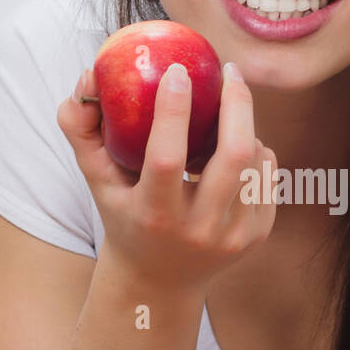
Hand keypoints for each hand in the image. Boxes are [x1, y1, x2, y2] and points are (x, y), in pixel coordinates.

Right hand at [56, 60, 278, 295]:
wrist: (160, 280)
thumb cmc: (125, 216)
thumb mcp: (97, 180)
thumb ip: (81, 129)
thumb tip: (88, 77)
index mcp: (155, 215)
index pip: (166, 158)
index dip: (173, 111)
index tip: (178, 70)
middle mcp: (199, 230)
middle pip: (235, 154)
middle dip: (237, 103)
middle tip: (228, 70)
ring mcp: (235, 235)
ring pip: (256, 160)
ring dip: (244, 127)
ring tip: (225, 116)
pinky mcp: (259, 234)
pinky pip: (267, 174)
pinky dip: (256, 151)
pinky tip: (235, 150)